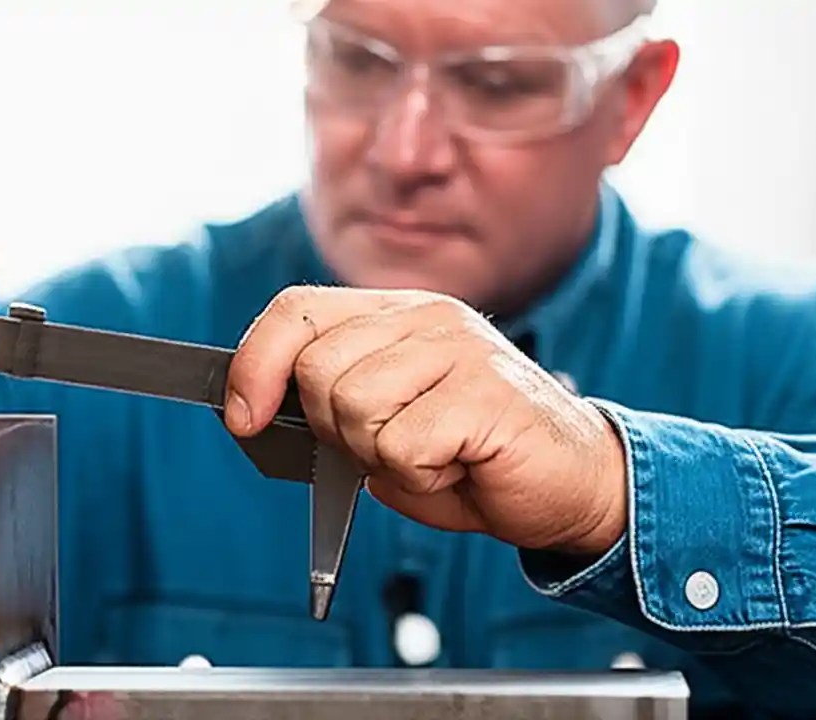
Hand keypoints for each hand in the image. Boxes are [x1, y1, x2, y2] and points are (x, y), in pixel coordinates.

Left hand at [224, 287, 626, 555]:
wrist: (572, 486)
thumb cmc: (471, 457)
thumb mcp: (383, 424)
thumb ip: (329, 405)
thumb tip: (256, 408)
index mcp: (396, 314)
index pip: (295, 310)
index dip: (254, 363)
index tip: (242, 417)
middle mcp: (426, 317)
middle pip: (317, 369)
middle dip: (336, 431)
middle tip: (392, 445)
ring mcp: (459, 348)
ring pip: (355, 409)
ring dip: (381, 456)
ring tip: (432, 453)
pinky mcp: (486, 393)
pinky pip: (403, 447)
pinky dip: (421, 476)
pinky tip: (459, 465)